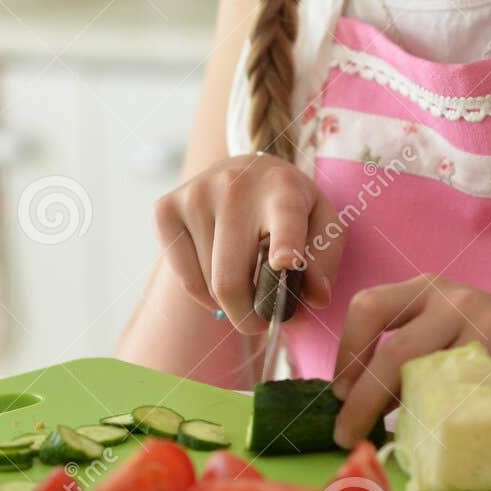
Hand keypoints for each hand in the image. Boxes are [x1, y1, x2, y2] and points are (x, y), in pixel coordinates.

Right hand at [153, 154, 341, 332]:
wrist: (246, 170)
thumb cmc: (290, 208)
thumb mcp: (322, 226)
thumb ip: (323, 263)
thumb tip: (315, 298)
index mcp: (283, 189)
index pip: (284, 221)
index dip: (285, 245)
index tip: (285, 263)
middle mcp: (234, 186)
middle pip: (230, 280)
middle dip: (248, 317)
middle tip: (261, 321)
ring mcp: (195, 195)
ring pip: (208, 285)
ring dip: (229, 300)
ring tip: (245, 277)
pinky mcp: (166, 208)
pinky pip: (185, 280)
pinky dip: (204, 293)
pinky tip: (218, 272)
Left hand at [330, 276, 490, 445]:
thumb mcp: (448, 331)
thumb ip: (409, 351)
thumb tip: (355, 400)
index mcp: (429, 289)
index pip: (369, 306)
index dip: (346, 351)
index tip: (339, 392)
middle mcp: (457, 301)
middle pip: (395, 352)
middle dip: (362, 400)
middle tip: (346, 435)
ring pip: (431, 381)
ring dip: (403, 421)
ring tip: (392, 444)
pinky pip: (475, 403)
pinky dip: (453, 429)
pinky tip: (448, 441)